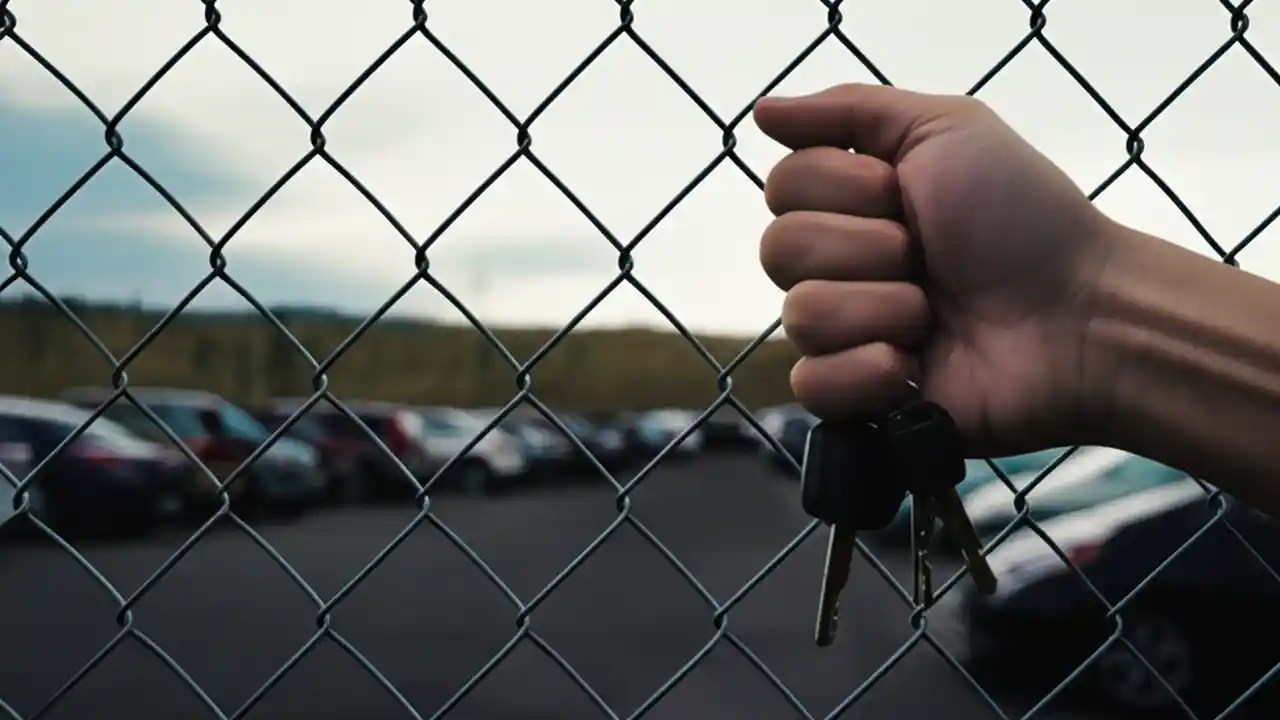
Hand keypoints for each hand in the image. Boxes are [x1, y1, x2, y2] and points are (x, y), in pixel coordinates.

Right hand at [754, 83, 1123, 456]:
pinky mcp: (860, 398)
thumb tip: (760, 110)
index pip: (783, 187)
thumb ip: (848, 110)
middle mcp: (840, 267)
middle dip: (867, 249)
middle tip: (927, 257)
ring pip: (799, 315)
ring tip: (936, 316)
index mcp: (852, 204)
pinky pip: (811, 384)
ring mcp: (848, 335)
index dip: (844, 189)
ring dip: (882, 308)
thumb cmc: (1025, 218)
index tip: (906, 195)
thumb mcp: (945, 129)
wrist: (1080, 317)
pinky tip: (916, 366)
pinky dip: (868, 371)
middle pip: (779, 250)